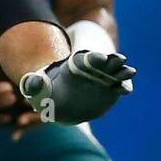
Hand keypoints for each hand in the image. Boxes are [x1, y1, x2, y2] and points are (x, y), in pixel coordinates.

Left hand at [19, 50, 135, 125]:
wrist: (64, 102)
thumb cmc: (51, 92)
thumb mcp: (40, 87)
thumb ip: (35, 84)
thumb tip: (31, 82)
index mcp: (75, 65)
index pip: (85, 58)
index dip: (93, 58)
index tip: (99, 58)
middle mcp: (93, 69)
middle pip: (105, 62)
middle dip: (112, 60)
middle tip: (119, 58)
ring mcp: (104, 79)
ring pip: (115, 73)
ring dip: (123, 72)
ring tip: (129, 71)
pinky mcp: (111, 91)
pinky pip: (119, 87)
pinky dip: (123, 87)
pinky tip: (126, 90)